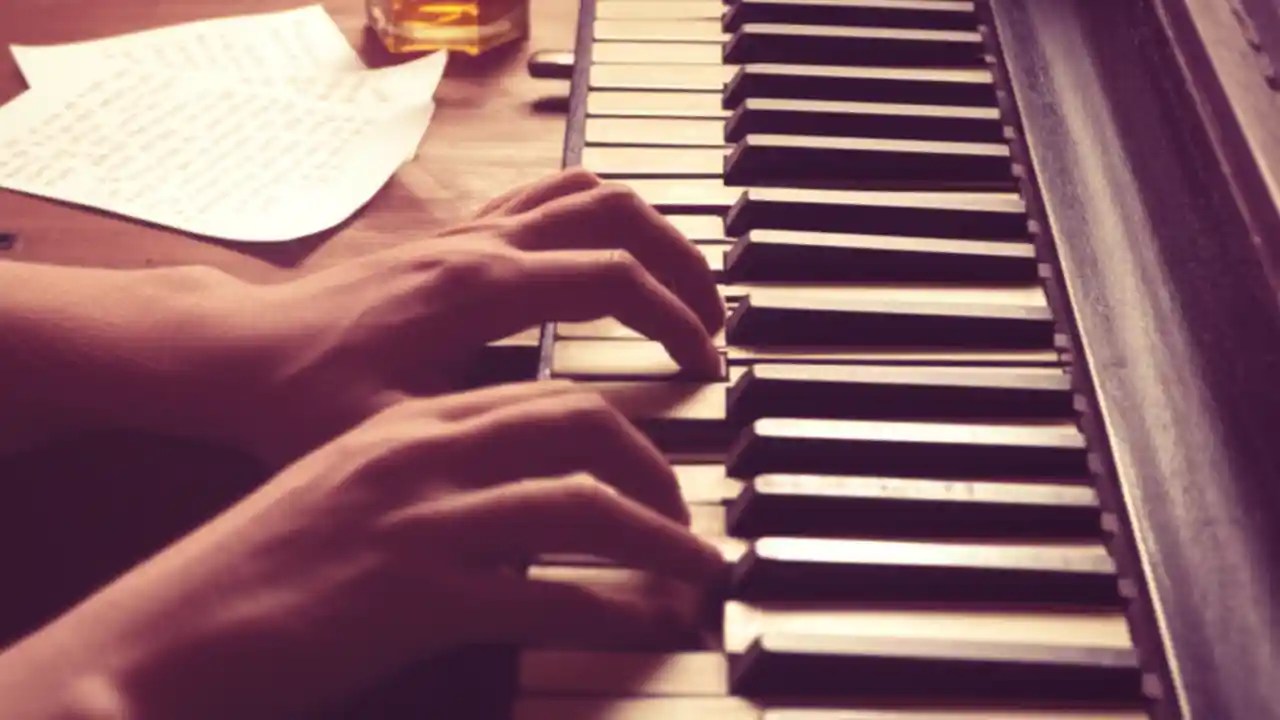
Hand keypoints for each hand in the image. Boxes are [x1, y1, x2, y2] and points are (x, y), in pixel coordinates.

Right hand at [0, 382, 723, 719]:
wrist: (171, 635)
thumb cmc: (263, 569)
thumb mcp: (352, 494)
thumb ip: (435, 476)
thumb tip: (522, 496)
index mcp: (408, 425)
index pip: (545, 393)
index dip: (624, 424)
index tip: (660, 463)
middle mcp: (421, 455)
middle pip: (580, 423)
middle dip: (658, 468)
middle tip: (690, 517)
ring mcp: (422, 522)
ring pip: (584, 505)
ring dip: (662, 541)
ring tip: (700, 572)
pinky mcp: (418, 597)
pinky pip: (553, 595)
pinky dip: (618, 610)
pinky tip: (649, 625)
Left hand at [223, 169, 724, 462]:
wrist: (235, 350)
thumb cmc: (297, 398)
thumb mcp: (388, 440)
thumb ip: (480, 457)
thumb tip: (565, 503)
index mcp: (475, 290)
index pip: (610, 279)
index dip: (673, 320)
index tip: (703, 363)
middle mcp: (477, 243)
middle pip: (616, 213)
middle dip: (681, 261)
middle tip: (712, 318)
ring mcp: (465, 230)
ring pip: (585, 190)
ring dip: (646, 231)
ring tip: (677, 289)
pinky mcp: (452, 234)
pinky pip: (546, 196)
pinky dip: (596, 219)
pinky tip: (607, 265)